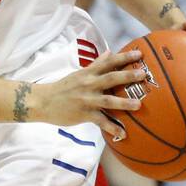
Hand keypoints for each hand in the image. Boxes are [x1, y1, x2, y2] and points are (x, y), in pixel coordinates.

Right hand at [32, 49, 147, 137]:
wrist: (43, 102)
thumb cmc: (62, 88)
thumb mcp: (78, 73)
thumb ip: (95, 64)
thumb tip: (109, 52)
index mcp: (88, 73)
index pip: (108, 62)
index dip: (124, 57)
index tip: (139, 53)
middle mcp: (88, 84)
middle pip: (110, 78)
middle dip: (127, 76)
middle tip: (143, 74)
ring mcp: (86, 99)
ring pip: (108, 100)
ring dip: (124, 102)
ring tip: (139, 105)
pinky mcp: (83, 113)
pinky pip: (100, 121)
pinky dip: (112, 128)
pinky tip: (123, 133)